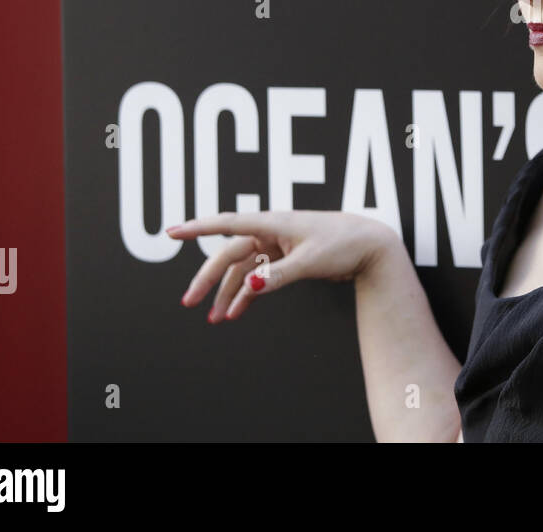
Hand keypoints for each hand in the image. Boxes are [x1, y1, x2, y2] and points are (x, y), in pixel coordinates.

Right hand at [167, 210, 395, 321]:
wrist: (371, 246)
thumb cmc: (343, 245)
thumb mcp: (310, 262)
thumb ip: (278, 275)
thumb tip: (249, 287)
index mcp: (273, 223)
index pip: (227, 224)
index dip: (197, 228)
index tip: (171, 232)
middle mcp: (270, 231)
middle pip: (229, 254)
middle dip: (208, 279)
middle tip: (189, 303)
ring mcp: (277, 245)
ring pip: (242, 269)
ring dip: (228, 293)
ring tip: (215, 319)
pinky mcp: (285, 257)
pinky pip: (258, 276)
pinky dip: (247, 294)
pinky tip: (236, 313)